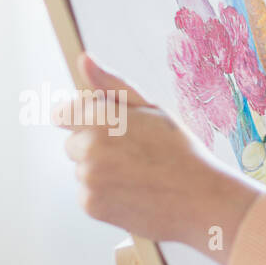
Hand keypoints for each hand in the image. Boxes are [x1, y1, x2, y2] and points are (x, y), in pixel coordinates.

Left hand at [55, 53, 263, 260]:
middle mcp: (88, 147)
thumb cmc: (182, 153)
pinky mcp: (91, 205)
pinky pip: (89, 196)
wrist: (203, 201)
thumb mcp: (153, 110)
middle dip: (95, 148)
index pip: (62, 114)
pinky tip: (134, 194)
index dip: (83, 120)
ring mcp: (88, 178)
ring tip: (139, 177)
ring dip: (102, 174)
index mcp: (101, 117)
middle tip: (135, 157)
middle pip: (72, 145)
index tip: (105, 129)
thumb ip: (112, 84)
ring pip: (82, 172)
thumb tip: (83, 59)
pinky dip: (106, 197)